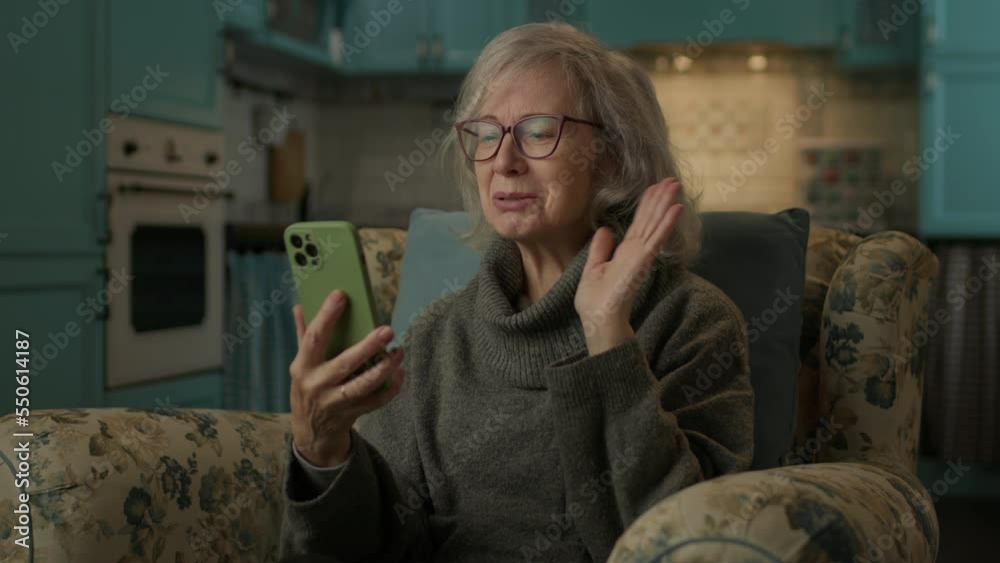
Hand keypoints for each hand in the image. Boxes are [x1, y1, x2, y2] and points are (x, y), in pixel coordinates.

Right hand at [288, 289, 406, 467]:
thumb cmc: (308, 388)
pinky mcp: (352, 414)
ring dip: (384, 368)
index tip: (340, 295)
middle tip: (387, 329)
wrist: (311, 432)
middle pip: (345, 363)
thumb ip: (303, 335)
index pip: (314, 338)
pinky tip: (400, 372)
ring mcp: (335, 402)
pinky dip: (391, 388)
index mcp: (303, 367)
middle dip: (368, 346)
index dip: (326, 316)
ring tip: (398, 351)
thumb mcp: (300, 364)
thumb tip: (299, 306)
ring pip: (363, 385)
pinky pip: (376, 402)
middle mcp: (317, 385)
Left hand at [575, 178, 683, 351]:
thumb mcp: (593, 269)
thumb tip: (605, 230)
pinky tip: (677, 208)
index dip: (648, 205)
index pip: (639, 224)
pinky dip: (667, 223)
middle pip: (651, 220)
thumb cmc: (595, 302)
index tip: (655, 188)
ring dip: (667, 204)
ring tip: (676, 185)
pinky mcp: (642, 262)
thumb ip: (601, 249)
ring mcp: (641, 256)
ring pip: (656, 224)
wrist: (597, 321)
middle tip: (672, 179)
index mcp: (625, 253)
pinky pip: (657, 239)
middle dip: (661, 199)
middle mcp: (636, 252)